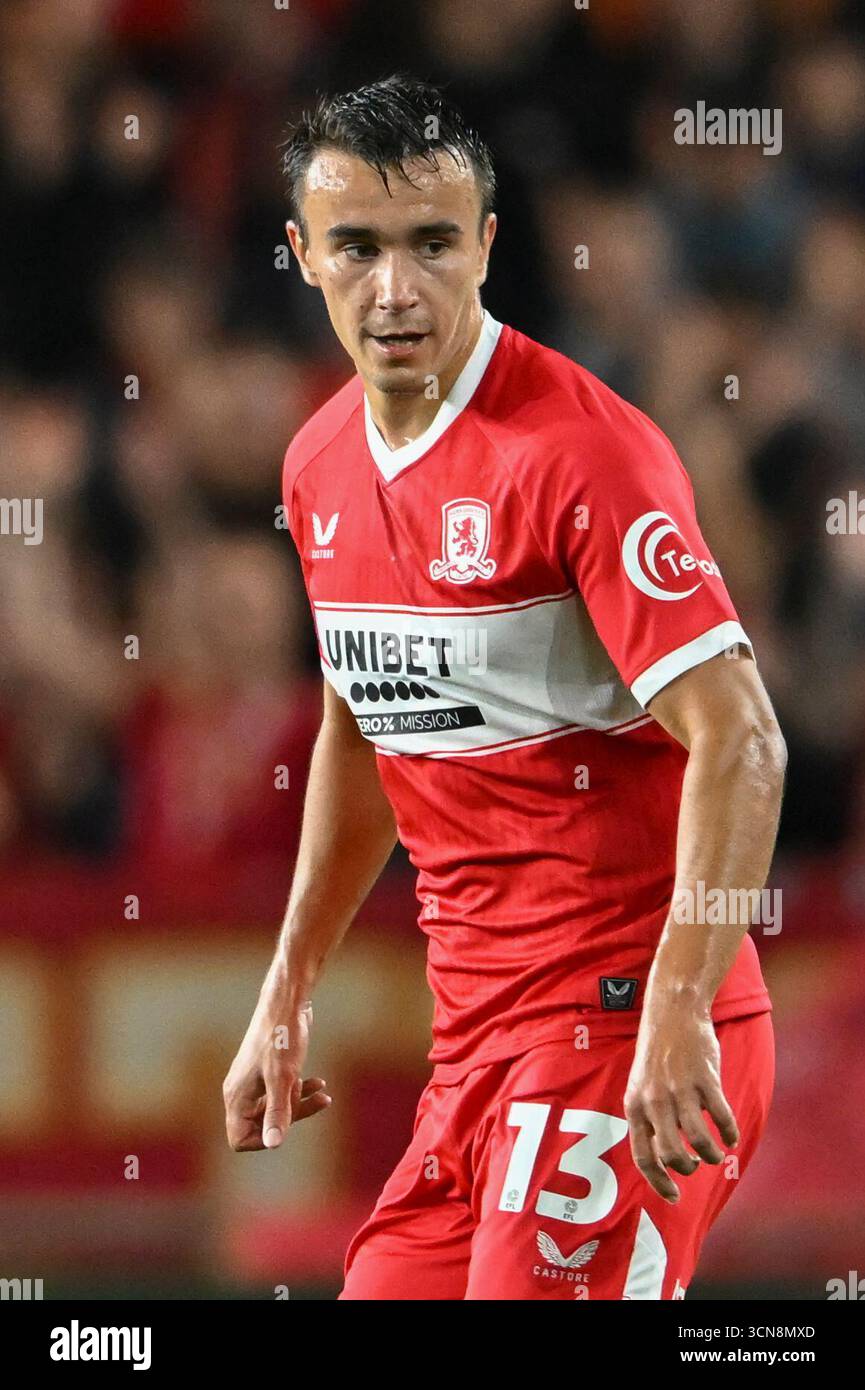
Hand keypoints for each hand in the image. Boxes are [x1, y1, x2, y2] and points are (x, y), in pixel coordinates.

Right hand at [223, 998, 330, 1151]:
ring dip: (300, 1104)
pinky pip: (281, 1092)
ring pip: (275, 1108)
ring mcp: (255, 1080)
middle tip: (315, 1102)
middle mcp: (242, 1091)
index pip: (239, 1138)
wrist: (288, 1001)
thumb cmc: (282, 1037)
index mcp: (237, 1096)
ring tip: (323, 1094)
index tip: (286, 1125)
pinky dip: (300, 1091)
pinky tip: (320, 1083)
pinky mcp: (269, 1070)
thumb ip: (277, 1112)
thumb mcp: (283, 1079)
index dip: (263, 1140)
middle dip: (291, 1118)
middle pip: (261, 1125)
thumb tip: (273, 1145)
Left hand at [623, 1005, 738, 1202]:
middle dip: (687, 1168)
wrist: (673, 1011)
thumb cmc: (658, 1053)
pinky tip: (732, 1136)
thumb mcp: (641, 1085)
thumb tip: (664, 1156)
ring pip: (699, 1140)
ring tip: (717, 1153)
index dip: (658, 1181)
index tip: (674, 1195)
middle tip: (696, 1164)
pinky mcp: (705, 1078)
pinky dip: (729, 1132)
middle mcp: (655, 1100)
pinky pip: (721, 1117)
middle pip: (672, 1154)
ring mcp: (680, 1089)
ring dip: (711, 1154)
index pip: (643, 1156)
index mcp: (635, 1105)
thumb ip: (649, 1117)